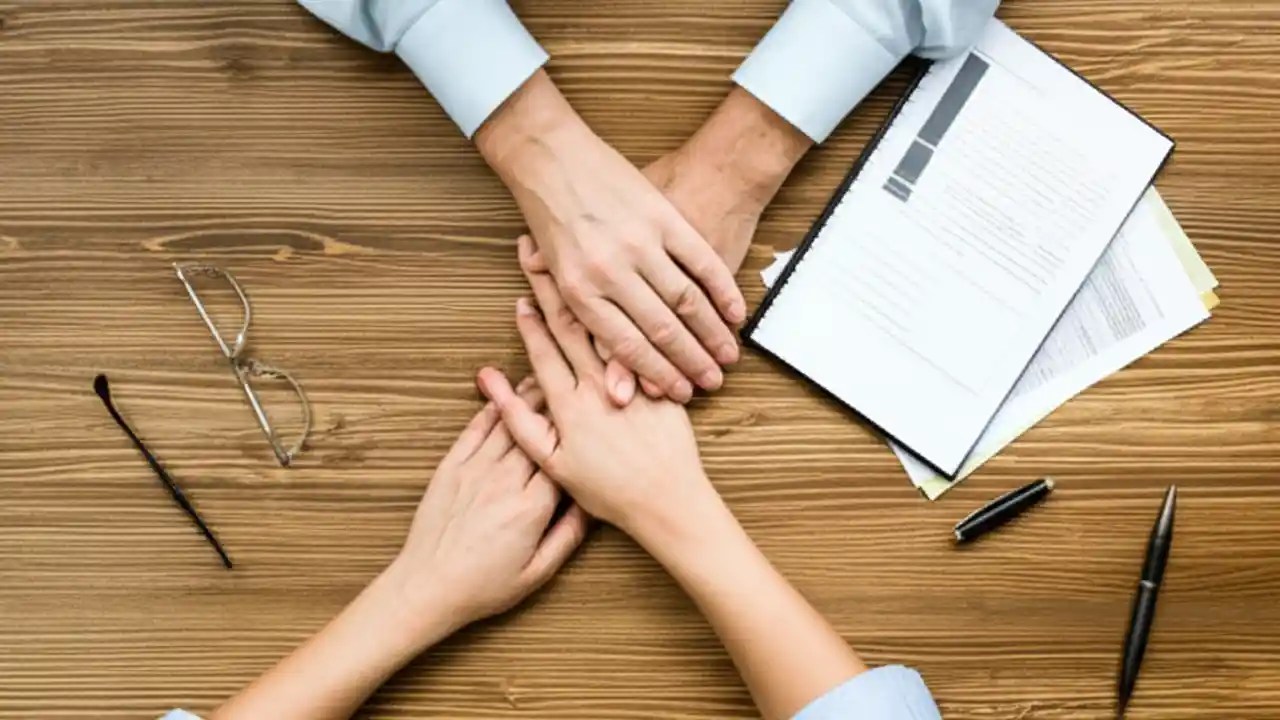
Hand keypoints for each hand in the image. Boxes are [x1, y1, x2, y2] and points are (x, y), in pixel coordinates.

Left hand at [384, 381, 589, 638]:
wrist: (427, 587)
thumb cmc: (482, 586)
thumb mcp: (537, 573)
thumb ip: (568, 536)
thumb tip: (593, 506)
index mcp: (531, 509)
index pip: (564, 458)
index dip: (578, 435)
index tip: (591, 417)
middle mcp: (503, 482)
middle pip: (538, 433)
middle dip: (557, 407)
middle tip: (573, 383)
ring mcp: (474, 471)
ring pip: (508, 424)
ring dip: (526, 400)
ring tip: (544, 380)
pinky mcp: (451, 468)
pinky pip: (475, 430)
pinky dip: (491, 410)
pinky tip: (503, 397)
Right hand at [475, 261, 712, 533]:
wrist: (667, 501)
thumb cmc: (607, 490)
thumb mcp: (552, 462)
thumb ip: (519, 420)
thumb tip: (489, 384)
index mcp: (568, 403)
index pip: (543, 348)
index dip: (529, 318)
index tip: (520, 290)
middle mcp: (599, 384)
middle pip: (573, 324)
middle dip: (552, 286)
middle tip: (539, 251)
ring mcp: (633, 379)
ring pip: (608, 323)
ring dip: (592, 288)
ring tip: (581, 258)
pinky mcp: (661, 378)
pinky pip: (646, 338)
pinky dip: (636, 309)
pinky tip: (632, 283)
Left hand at [522, 87, 812, 400]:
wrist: (551, 155)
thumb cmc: (549, 217)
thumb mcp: (550, 273)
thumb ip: (577, 315)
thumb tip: (603, 369)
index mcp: (579, 291)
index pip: (627, 346)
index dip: (658, 374)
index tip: (680, 394)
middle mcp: (610, 271)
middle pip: (661, 329)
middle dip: (691, 363)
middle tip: (712, 384)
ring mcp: (639, 242)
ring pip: (685, 300)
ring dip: (712, 333)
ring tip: (728, 356)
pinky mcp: (662, 216)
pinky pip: (700, 260)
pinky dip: (722, 289)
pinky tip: (737, 312)